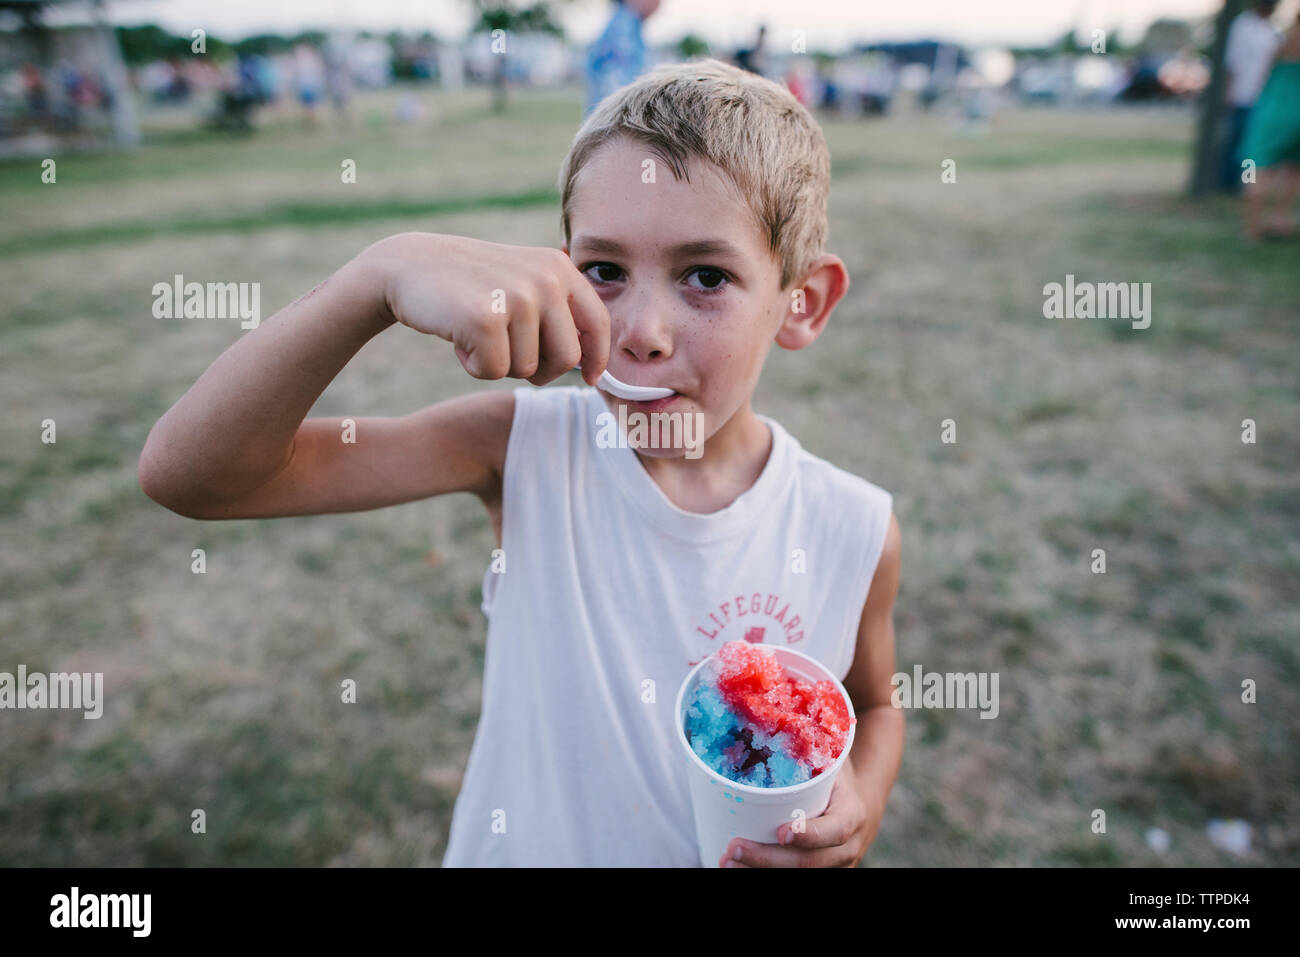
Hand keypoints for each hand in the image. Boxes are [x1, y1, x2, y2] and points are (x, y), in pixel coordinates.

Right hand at [362, 231, 609, 385]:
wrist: (408, 266)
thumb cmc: (470, 286)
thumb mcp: (522, 284)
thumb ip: (557, 312)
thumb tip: (591, 364)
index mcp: (558, 269)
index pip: (597, 323)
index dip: (597, 358)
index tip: (591, 380)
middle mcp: (545, 279)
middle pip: (567, 359)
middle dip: (540, 370)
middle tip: (508, 352)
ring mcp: (516, 297)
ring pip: (528, 370)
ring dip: (499, 364)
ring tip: (477, 333)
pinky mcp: (485, 319)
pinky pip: (494, 372)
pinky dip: (474, 366)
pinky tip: (459, 338)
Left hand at [718, 758, 879, 867]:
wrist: (863, 805)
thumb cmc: (838, 774)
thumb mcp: (831, 757)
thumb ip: (806, 744)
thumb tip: (759, 708)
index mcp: (851, 815)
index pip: (834, 830)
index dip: (809, 834)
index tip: (781, 831)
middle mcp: (846, 847)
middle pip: (808, 863)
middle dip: (768, 860)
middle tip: (733, 849)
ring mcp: (834, 865)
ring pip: (800, 876)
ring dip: (760, 872)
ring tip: (726, 862)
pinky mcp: (820, 872)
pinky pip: (795, 877)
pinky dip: (766, 875)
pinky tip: (737, 869)